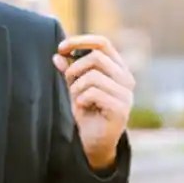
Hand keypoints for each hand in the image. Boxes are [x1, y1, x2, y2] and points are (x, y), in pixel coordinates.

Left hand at [51, 34, 134, 170]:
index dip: (80, 41)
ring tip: (77, 99)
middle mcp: (126, 78)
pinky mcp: (121, 109)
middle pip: (96, 57)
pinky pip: (93, 93)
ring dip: (77, 87)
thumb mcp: (74, 87)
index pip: (102, 43)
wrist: (93, 141)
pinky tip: (83, 107)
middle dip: (74, 69)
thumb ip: (69, 71)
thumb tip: (58, 55)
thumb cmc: (85, 111)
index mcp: (117, 68)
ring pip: (93, 76)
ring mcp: (126, 94)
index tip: (61, 47)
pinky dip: (81, 99)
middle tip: (69, 83)